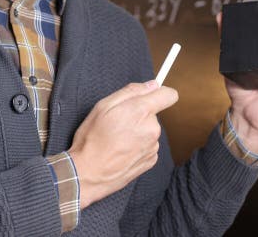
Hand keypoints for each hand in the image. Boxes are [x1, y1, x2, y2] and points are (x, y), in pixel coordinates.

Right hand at [68, 81, 178, 208]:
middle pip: (153, 113)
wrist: (89, 173)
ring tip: (117, 139)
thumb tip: (151, 85)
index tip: (150, 95)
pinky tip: (121, 150)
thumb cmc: (92, 139)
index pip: (168, 95)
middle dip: (138, 114)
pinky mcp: (151, 161)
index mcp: (141, 112)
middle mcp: (152, 129)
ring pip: (149, 130)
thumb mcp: (103, 106)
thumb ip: (130, 92)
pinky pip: (148, 145)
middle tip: (117, 122)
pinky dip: (137, 146)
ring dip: (138, 131)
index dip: (159, 93)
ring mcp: (153, 147)